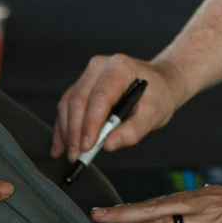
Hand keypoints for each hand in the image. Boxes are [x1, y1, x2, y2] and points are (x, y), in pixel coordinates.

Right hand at [51, 53, 184, 160]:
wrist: (161, 81)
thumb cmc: (159, 95)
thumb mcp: (155, 114)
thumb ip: (133, 131)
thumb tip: (108, 145)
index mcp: (120, 68)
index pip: (100, 98)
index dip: (91, 124)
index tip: (87, 147)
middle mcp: (100, 66)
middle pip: (79, 100)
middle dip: (75, 131)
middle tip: (76, 156)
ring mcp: (89, 73)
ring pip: (69, 103)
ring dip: (66, 131)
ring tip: (69, 154)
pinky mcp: (83, 84)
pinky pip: (68, 105)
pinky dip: (64, 126)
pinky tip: (60, 145)